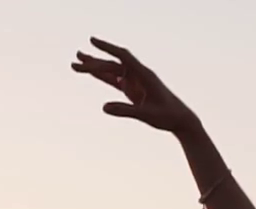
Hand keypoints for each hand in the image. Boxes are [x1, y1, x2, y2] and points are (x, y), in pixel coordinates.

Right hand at [71, 37, 199, 132]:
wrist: (180, 120)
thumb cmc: (167, 116)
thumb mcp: (146, 115)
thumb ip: (125, 110)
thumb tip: (104, 107)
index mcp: (144, 75)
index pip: (123, 56)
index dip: (108, 48)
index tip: (92, 40)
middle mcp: (138, 75)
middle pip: (113, 64)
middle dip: (94, 62)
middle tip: (76, 59)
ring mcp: (135, 82)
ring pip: (112, 71)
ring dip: (95, 66)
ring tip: (76, 61)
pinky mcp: (133, 90)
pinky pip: (115, 81)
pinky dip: (103, 77)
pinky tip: (90, 72)